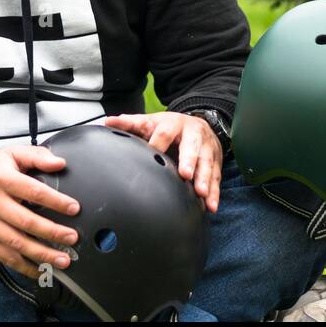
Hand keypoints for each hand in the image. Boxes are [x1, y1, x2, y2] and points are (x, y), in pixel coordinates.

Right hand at [0, 148, 80, 280]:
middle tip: (72, 238)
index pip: (33, 191)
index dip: (55, 201)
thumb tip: (59, 163)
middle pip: (25, 221)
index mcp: (2, 179)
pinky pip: (4, 257)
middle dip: (52, 232)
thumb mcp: (9, 154)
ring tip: (62, 260)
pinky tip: (40, 270)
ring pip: (16, 243)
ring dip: (41, 254)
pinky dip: (24, 266)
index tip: (74, 208)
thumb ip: (36, 156)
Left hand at [103, 112, 222, 212]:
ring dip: (205, 179)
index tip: (156, 151)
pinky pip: (217, 177)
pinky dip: (215, 192)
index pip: (166, 132)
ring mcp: (207, 148)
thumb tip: (108, 121)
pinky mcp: (216, 161)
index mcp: (174, 124)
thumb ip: (131, 122)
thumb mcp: (152, 121)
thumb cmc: (171, 127)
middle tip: (186, 174)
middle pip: (192, 147)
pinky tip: (211, 205)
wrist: (201, 122)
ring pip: (207, 163)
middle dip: (190, 160)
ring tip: (201, 193)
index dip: (160, 142)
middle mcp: (193, 134)